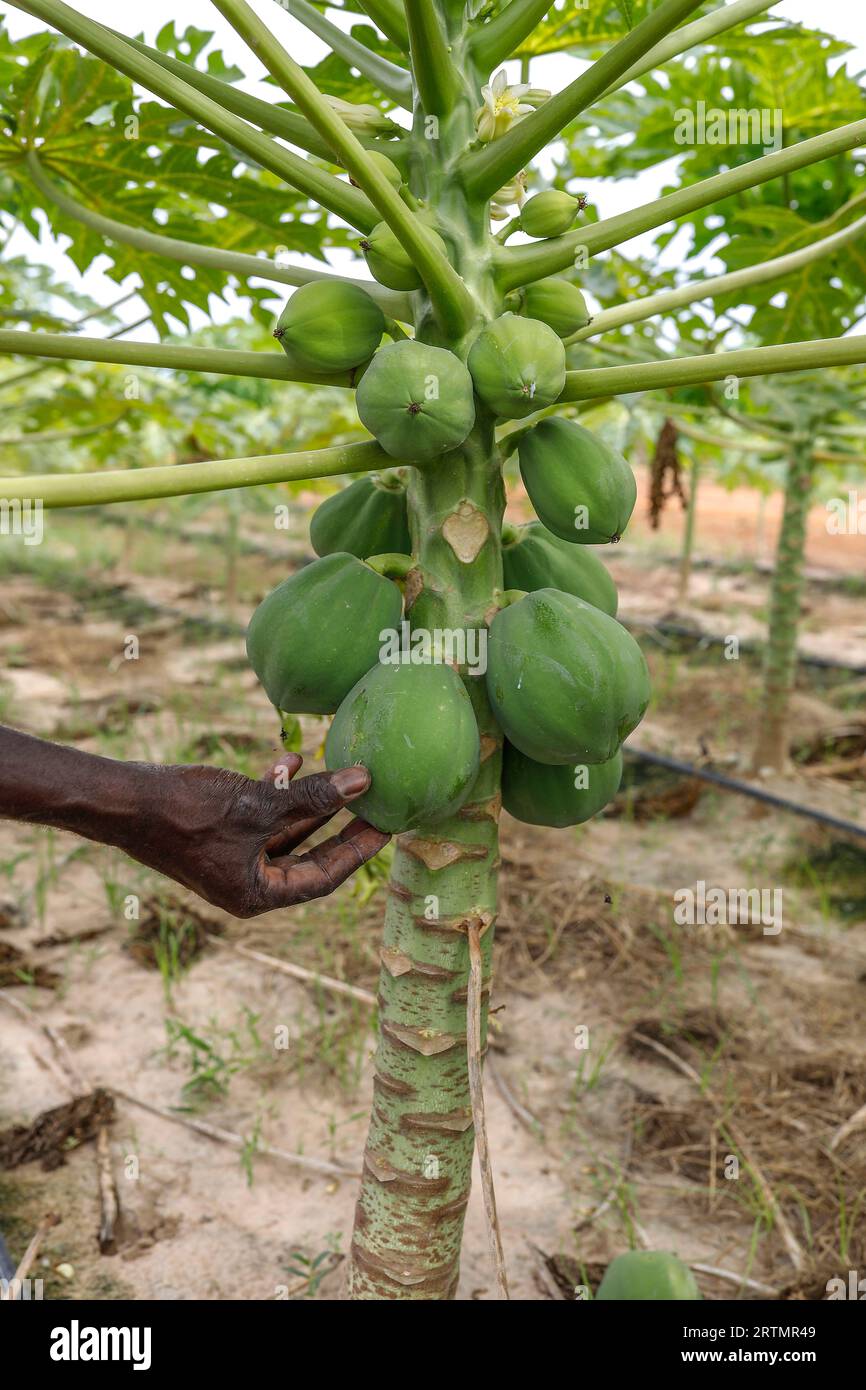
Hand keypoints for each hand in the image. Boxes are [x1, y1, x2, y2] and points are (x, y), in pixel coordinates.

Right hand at [113, 755, 389, 917]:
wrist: (123, 800)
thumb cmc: (187, 812)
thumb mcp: (259, 804)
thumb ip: (314, 796)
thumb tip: (363, 782)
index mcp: (256, 894)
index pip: (323, 877)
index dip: (357, 850)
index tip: (387, 826)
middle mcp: (244, 882)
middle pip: (308, 854)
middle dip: (339, 824)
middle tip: (376, 803)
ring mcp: (229, 858)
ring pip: (284, 830)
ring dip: (308, 801)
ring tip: (338, 771)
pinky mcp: (217, 832)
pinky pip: (259, 814)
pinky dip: (277, 790)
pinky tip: (291, 758)